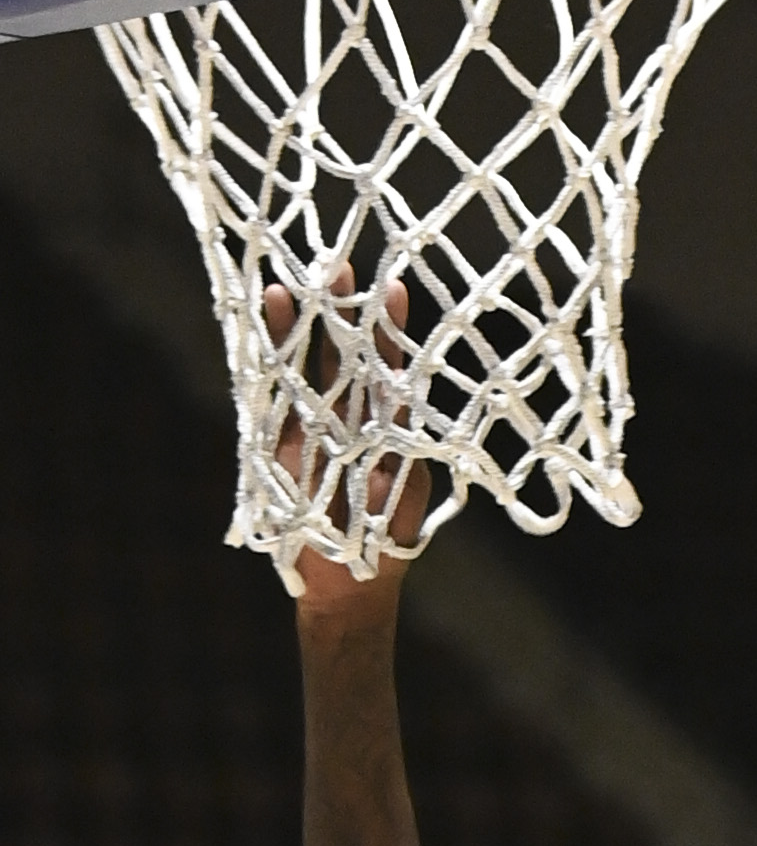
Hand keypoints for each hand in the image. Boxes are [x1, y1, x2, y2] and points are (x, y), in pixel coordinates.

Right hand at [264, 269, 429, 614]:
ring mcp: (313, 428)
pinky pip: (272, 398)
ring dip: (298, 329)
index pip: (388, 362)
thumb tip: (407, 389)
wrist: (350, 581)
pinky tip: (260, 336)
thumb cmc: (389, 533)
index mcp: (387, 422)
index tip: (393, 286)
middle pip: (342, 353)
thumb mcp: (406, 478)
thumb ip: (401, 432)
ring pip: (304, 367)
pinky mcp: (281, 447)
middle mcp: (349, 417)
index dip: (389, 328)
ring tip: (291, 284)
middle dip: (339, 312)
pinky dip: (267, 366)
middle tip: (336, 264)